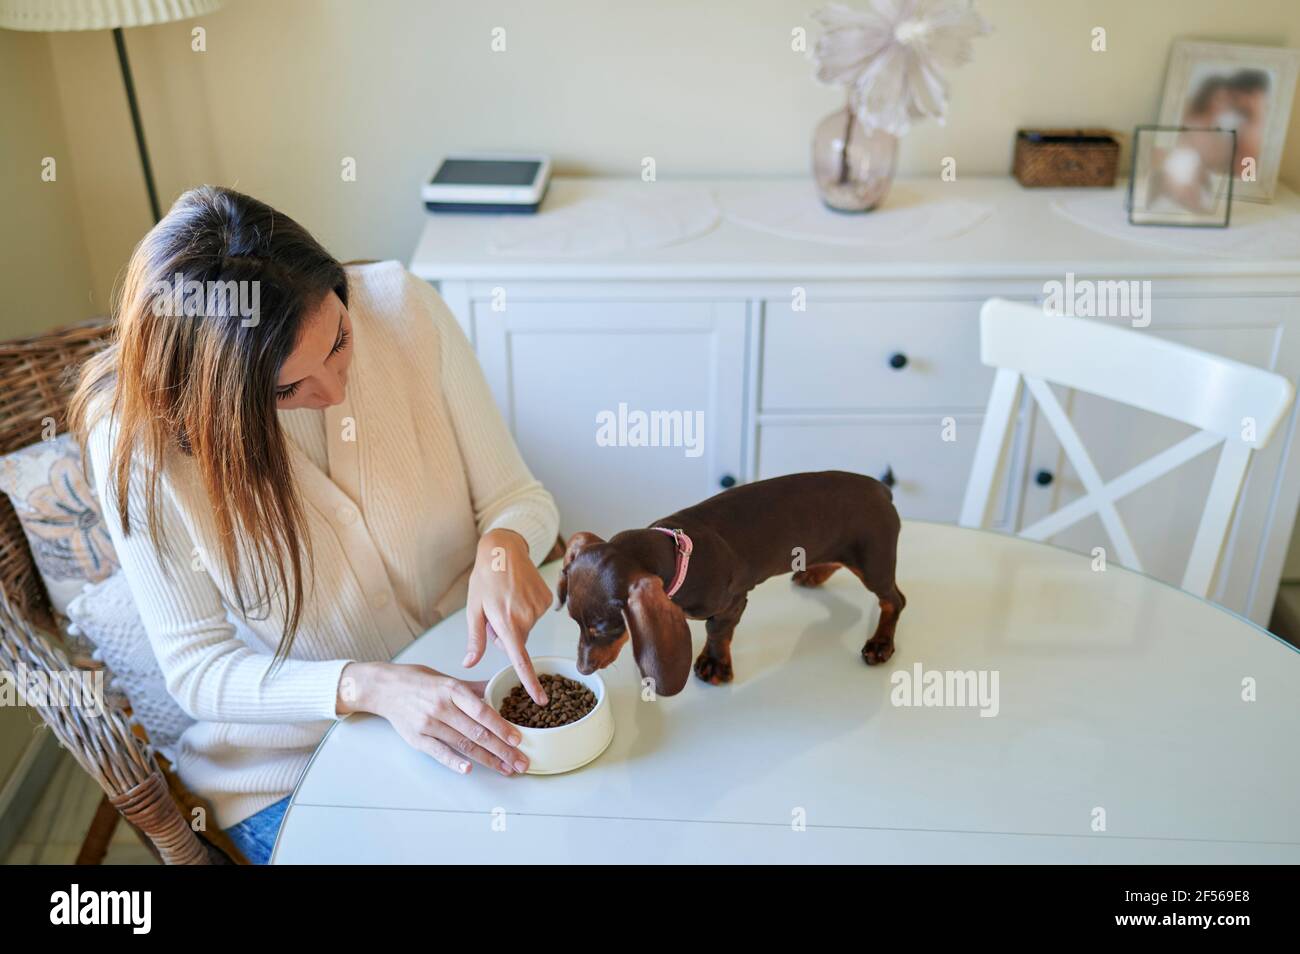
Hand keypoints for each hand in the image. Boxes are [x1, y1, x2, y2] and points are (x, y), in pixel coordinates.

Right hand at [338, 661, 527, 774]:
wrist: (384, 688)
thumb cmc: (418, 682)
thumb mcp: (447, 678)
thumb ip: (473, 688)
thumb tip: (500, 688)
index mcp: (452, 689)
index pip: (482, 712)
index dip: (502, 727)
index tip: (518, 739)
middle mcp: (442, 707)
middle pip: (477, 732)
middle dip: (502, 750)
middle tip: (521, 762)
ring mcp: (428, 724)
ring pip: (463, 745)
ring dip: (488, 759)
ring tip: (506, 769)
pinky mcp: (417, 738)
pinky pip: (439, 752)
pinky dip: (454, 762)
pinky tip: (469, 770)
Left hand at [464, 528, 553, 704]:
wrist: (504, 549)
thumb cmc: (485, 579)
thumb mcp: (474, 609)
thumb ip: (476, 640)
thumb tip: (470, 664)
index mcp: (506, 623)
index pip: (520, 660)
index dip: (530, 682)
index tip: (541, 699)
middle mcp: (526, 618)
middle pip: (517, 641)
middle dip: (506, 633)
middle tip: (494, 611)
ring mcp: (539, 608)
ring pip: (526, 627)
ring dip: (515, 619)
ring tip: (506, 597)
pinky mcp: (547, 600)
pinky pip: (535, 615)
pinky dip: (526, 609)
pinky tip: (518, 593)